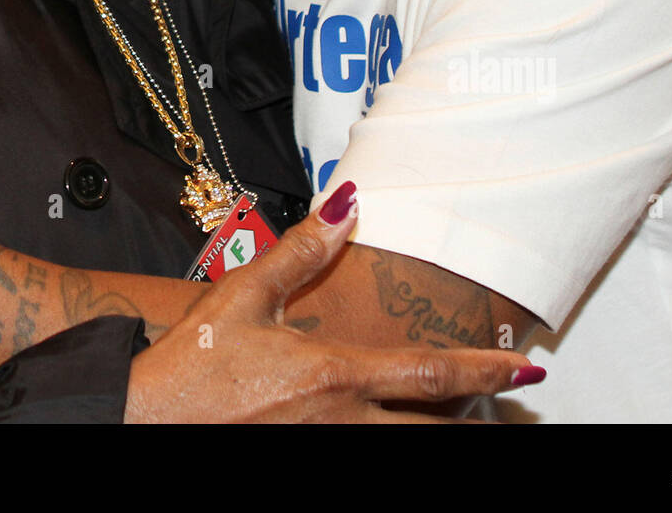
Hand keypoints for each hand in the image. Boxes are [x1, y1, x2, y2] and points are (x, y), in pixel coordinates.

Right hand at [123, 182, 542, 422]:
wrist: (146, 421)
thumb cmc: (194, 363)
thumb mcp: (245, 294)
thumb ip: (301, 251)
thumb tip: (346, 205)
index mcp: (334, 375)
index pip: (429, 373)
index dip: (485, 369)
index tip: (525, 366)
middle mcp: (342, 425)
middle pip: (436, 430)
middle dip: (480, 415)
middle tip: (514, 400)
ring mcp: (326, 454)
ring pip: (407, 453)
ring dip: (441, 432)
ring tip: (464, 414)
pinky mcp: (305, 466)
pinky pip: (369, 463)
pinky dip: (395, 442)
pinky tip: (394, 427)